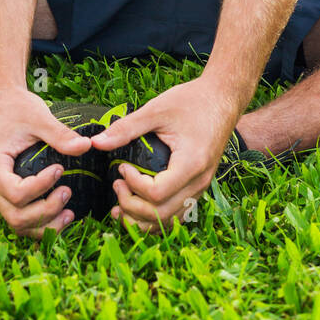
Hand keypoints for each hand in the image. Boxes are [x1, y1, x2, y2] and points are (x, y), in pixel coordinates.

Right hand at [0, 86, 92, 237]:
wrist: (0, 103)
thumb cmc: (16, 108)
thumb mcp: (38, 117)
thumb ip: (60, 134)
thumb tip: (87, 146)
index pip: (17, 193)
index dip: (41, 187)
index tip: (60, 169)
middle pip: (16, 216)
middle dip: (46, 212)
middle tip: (68, 192)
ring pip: (18, 224)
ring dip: (44, 225)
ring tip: (70, 214)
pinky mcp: (7, 193)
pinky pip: (21, 217)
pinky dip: (40, 223)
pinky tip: (62, 216)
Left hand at [90, 77, 238, 233]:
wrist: (222, 98)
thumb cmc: (192, 101)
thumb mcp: (157, 109)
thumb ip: (127, 127)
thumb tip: (96, 142)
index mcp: (191, 163)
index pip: (156, 193)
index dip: (133, 185)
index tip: (122, 167)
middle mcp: (199, 181)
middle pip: (161, 214)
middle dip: (131, 206)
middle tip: (116, 185)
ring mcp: (201, 187)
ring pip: (169, 220)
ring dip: (141, 219)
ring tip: (119, 205)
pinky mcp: (199, 187)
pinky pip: (177, 213)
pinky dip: (155, 217)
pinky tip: (138, 207)